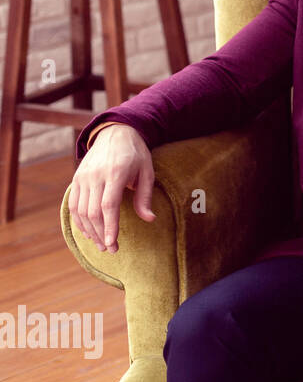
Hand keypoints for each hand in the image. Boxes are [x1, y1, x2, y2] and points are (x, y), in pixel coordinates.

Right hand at [69, 124, 156, 252]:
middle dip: (101, 234)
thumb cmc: (136, 154)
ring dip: (90, 231)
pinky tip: (89, 232)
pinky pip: (74, 204)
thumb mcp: (147, 171)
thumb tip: (150, 219)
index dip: (109, 226)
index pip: (109, 205)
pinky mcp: (76, 178)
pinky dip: (79, 221)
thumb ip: (145, 196)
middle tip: (111, 249)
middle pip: (93, 212)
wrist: (115, 132)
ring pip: (81, 211)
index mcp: (116, 173)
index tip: (112, 243)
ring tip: (101, 245)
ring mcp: (83, 177)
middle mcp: (96, 175)